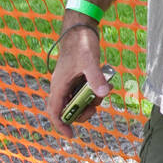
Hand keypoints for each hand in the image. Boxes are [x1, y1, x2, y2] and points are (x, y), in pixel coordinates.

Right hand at [44, 25, 108, 140]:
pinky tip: (107, 83)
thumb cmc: (81, 43)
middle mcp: (61, 85)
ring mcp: (69, 81)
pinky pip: (84, 90)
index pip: (54, 111)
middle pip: (67, 109)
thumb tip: (103, 93)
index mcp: (59, 84)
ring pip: (78, 100)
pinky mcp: (77, 76)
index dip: (61, 125)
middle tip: (96, 107)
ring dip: (92, 100)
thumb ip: (95, 77)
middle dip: (83, 111)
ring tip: (105, 90)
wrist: (81, 28)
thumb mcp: (89, 61)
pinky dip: (95, 90)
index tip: (72, 134)